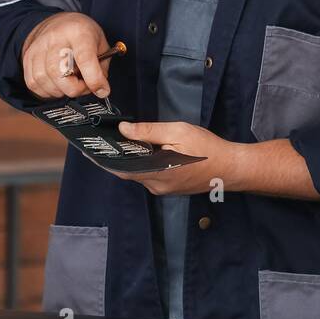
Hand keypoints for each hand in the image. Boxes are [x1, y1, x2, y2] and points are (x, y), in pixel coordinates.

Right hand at [21, 12, 111, 99]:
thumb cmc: (82, 34)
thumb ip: (102, 68)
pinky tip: (57, 84)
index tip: (101, 90)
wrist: (59, 22)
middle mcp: (55, 38)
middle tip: (83, 87)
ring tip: (70, 84)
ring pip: (44, 80)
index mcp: (79, 32)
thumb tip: (99, 90)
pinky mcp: (27, 57)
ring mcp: (38, 47)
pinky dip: (47, 91)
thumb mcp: (101, 44)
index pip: (84, 58)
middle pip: (59, 73)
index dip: (93, 79)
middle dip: (74, 89)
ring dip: (60, 91)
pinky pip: (33, 83)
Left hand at [115, 121, 245, 195]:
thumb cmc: (207, 148)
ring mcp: (163, 189)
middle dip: (115, 157)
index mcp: (155, 173)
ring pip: (139, 173)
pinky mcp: (170, 187)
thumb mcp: (177, 131)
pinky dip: (142, 164)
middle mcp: (156, 185)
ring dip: (130, 160)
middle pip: (127, 171)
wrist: (231, 168)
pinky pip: (150, 175)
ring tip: (119, 142)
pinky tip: (142, 150)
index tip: (88, 149)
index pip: (119, 169)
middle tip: (102, 140)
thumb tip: (124, 129)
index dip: (102, 159)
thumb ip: (148, 131)